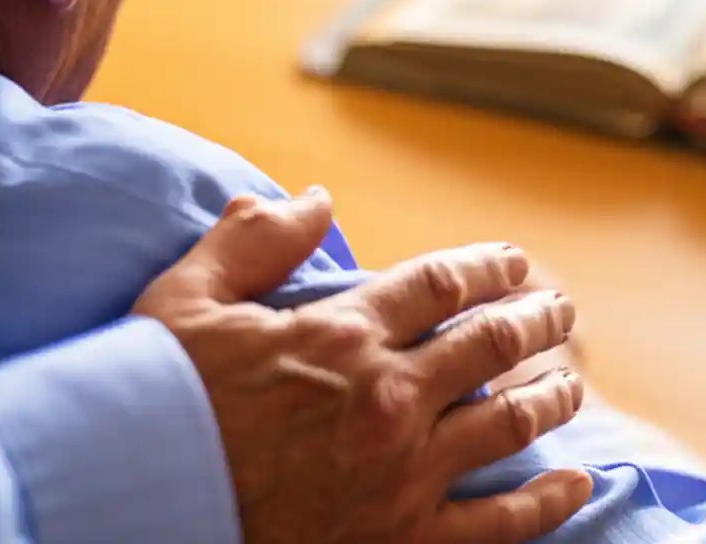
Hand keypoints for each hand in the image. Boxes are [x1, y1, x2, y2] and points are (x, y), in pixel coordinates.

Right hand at [133, 189, 590, 543]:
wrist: (128, 502)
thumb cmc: (153, 401)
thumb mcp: (188, 298)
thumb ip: (256, 240)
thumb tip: (314, 196)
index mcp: (345, 334)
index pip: (444, 283)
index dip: (489, 267)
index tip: (516, 263)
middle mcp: (389, 398)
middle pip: (493, 344)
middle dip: (538, 320)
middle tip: (561, 311)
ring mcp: (403, 473)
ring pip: (510, 424)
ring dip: (552, 397)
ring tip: (572, 383)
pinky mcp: (401, 541)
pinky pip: (499, 524)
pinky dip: (546, 502)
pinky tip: (578, 481)